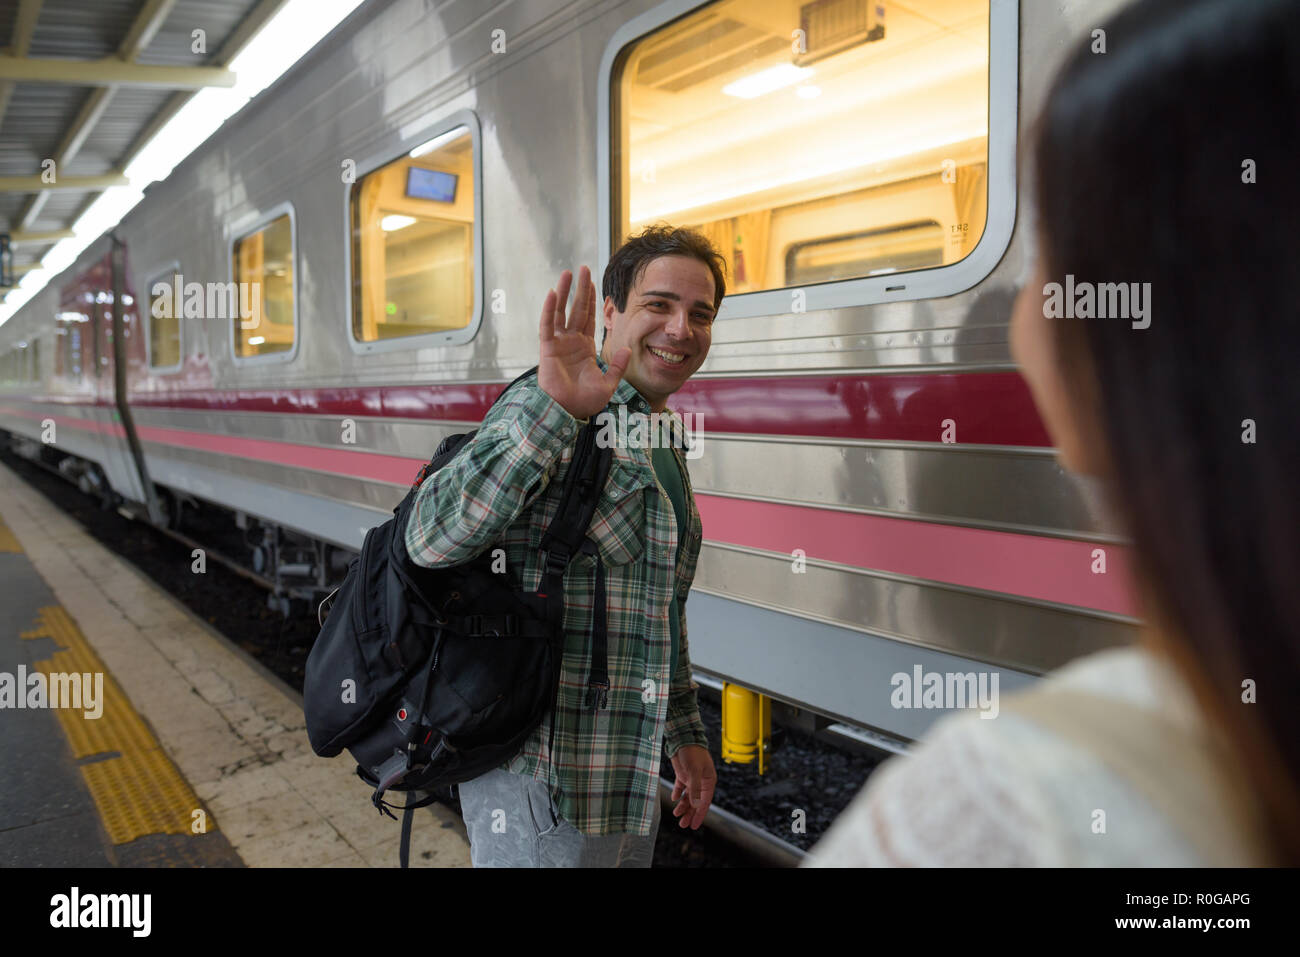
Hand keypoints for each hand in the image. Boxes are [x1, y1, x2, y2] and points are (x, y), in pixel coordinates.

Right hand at [537, 266, 630, 418]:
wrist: (568, 412)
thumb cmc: (584, 402)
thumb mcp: (608, 383)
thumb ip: (617, 366)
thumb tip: (627, 349)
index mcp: (585, 347)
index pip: (589, 318)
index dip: (591, 300)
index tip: (593, 283)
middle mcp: (571, 341)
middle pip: (576, 309)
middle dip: (580, 289)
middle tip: (583, 269)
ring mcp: (559, 343)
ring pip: (561, 312)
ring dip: (565, 292)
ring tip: (568, 273)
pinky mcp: (548, 348)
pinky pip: (548, 325)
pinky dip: (550, 310)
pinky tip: (554, 293)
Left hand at [669, 744, 715, 829]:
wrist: (683, 737)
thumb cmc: (692, 753)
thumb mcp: (694, 771)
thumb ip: (695, 788)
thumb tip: (697, 805)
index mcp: (708, 781)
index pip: (704, 803)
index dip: (699, 815)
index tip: (693, 825)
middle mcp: (701, 782)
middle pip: (696, 802)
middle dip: (690, 813)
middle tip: (683, 824)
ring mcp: (692, 778)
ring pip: (688, 797)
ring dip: (683, 806)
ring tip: (676, 814)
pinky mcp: (683, 774)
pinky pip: (681, 788)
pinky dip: (677, 794)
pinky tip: (674, 799)